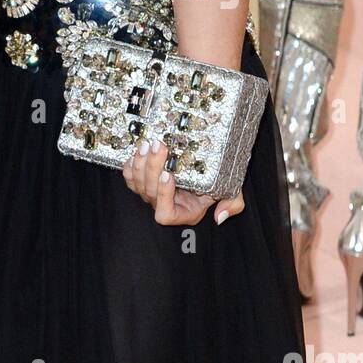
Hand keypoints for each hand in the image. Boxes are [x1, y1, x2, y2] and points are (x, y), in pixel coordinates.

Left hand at [122, 136, 245, 226]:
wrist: (205, 168)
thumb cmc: (215, 183)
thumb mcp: (231, 193)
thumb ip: (233, 205)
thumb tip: (219, 217)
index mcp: (184, 212)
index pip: (165, 213)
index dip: (163, 194)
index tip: (168, 174)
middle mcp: (165, 205)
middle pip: (149, 192)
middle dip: (151, 168)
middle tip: (159, 146)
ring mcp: (152, 194)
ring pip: (137, 184)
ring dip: (141, 164)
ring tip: (148, 145)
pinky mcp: (142, 182)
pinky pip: (130, 178)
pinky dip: (130, 166)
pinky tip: (136, 153)